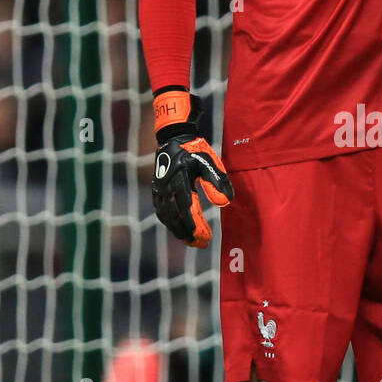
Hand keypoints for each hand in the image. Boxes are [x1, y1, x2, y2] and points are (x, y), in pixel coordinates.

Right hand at [151, 90, 232, 247]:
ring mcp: (159, 188)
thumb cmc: (195, 149)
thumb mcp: (209, 161)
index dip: (195, 225)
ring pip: (166, 216)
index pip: (187, 208)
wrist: (173, 137)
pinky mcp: (157, 189)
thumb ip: (217, 181)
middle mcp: (167, 186)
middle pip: (175, 216)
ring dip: (177, 230)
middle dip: (187, 232)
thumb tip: (224, 202)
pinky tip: (177, 228)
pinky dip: (168, 222)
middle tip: (200, 244)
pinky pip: (160, 210)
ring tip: (189, 241)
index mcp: (180, 179)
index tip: (205, 237)